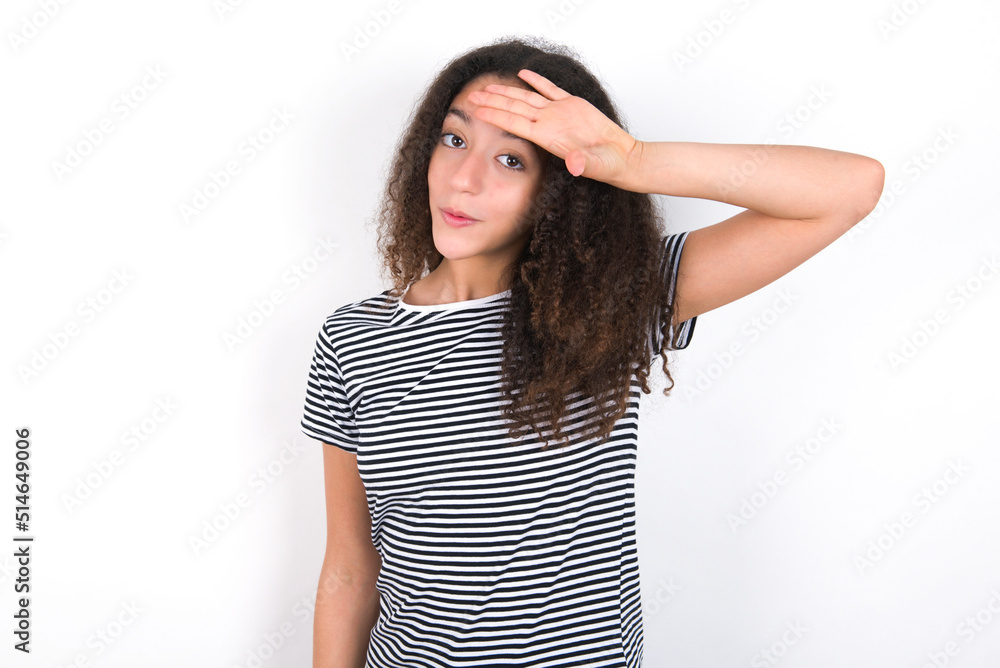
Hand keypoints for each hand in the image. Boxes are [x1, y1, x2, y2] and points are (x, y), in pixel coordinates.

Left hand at [467, 69, 638, 185]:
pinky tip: (523, 74)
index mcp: (549, 136)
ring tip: (489, 85)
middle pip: (514, 108)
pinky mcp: (572, 104)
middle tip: (472, 96)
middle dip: (492, 101)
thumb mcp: (596, 165)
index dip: (495, 115)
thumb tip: (575, 165)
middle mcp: (549, 123)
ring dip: (508, 92)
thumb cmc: (608, 165)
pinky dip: (537, 81)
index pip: (515, 123)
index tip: (476, 111)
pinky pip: (550, 89)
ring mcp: (559, 113)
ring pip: (527, 98)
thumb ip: (584, 163)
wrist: (622, 158)